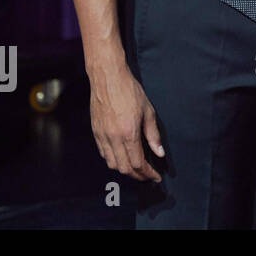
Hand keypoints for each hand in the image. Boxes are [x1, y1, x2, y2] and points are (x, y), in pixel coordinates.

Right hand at [89, 61, 164, 181]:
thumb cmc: (130, 91)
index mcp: (128, 134)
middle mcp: (113, 138)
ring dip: (125, 169)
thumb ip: (153, 135)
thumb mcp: (148, 111)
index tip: (156, 176)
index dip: (148, 173)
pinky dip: (113, 160)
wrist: (108, 78)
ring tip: (136, 168)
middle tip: (148, 175)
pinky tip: (122, 157)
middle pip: (124, 168)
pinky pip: (103, 153)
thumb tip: (159, 152)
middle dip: (137, 175)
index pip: (138, 163)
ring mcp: (102, 136)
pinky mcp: (95, 132)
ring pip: (112, 163)